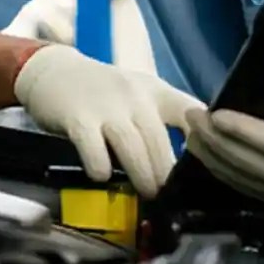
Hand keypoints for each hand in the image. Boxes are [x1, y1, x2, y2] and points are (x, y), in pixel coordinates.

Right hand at [14, 44, 205, 197]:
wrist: (53, 71)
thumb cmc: (102, 92)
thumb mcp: (138, 94)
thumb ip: (162, 118)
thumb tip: (189, 160)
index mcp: (154, 90)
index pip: (190, 112)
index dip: (206, 138)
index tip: (210, 163)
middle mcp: (134, 95)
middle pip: (159, 140)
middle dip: (165, 172)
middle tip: (166, 192)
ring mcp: (106, 106)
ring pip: (132, 147)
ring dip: (142, 175)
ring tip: (147, 192)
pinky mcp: (78, 119)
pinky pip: (95, 152)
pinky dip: (101, 169)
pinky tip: (101, 175)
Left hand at [183, 76, 263, 244]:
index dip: (243, 130)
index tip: (216, 115)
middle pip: (246, 161)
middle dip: (213, 139)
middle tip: (190, 115)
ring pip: (241, 177)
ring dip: (212, 156)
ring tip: (190, 133)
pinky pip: (247, 189)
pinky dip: (224, 174)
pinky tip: (209, 160)